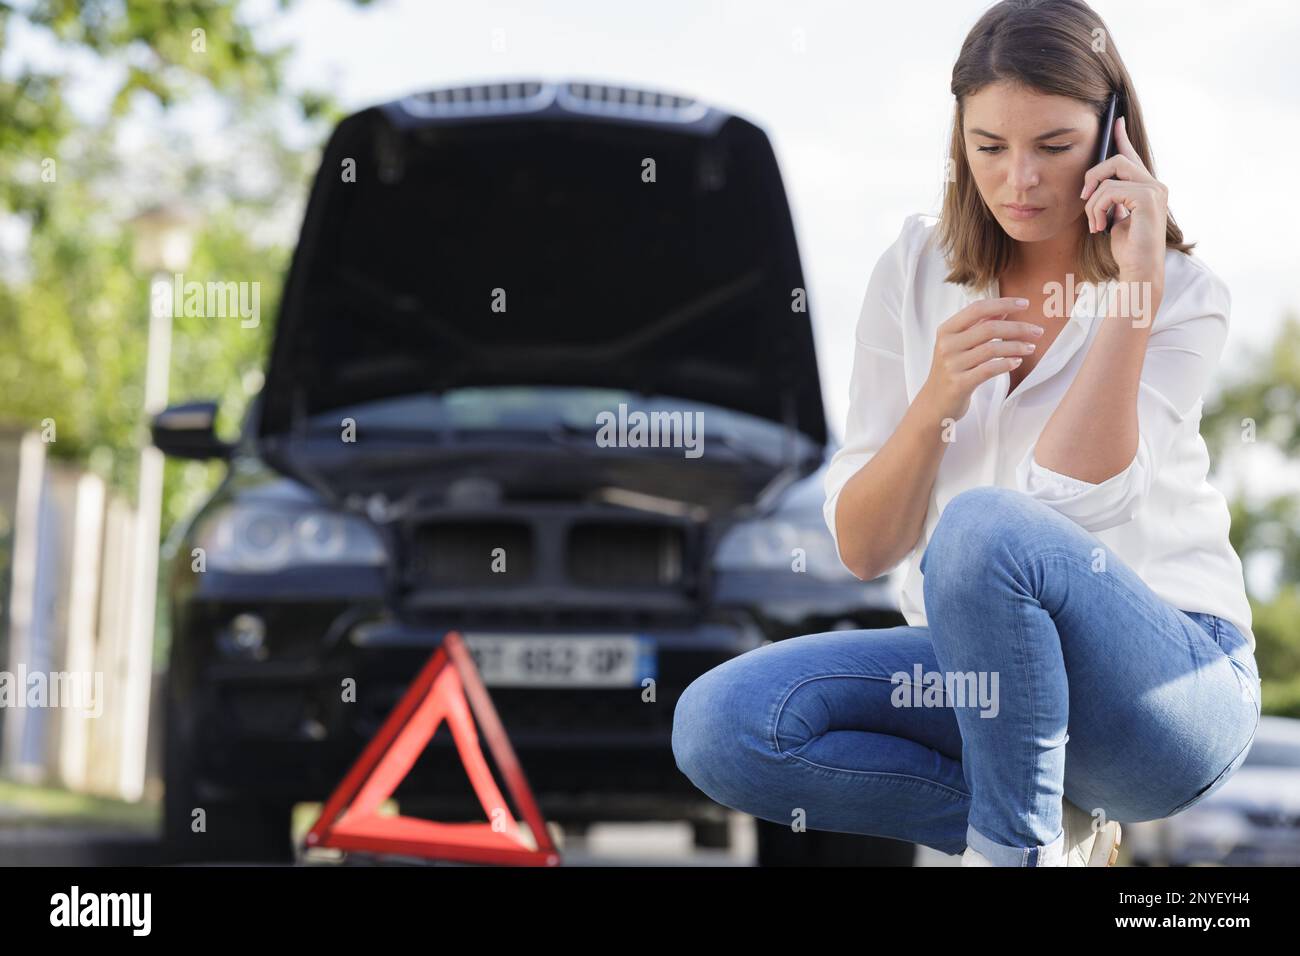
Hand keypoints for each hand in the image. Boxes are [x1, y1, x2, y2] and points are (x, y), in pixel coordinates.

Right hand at [921, 297, 1042, 420]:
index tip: (1025, 304)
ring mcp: (952, 365)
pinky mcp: (959, 383)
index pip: (977, 309)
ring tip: (1031, 348)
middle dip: (1017, 328)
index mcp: (946, 330)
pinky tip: (1017, 362)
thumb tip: (1004, 310)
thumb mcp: (959, 344)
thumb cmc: (951, 370)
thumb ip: (979, 326)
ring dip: (1016, 347)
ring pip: (992, 349)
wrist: (934, 403)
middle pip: (989, 328)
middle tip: (1037, 331)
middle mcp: (947, 345)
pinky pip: (989, 369)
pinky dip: (1006, 364)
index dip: (1003, 304)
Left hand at [1079, 115, 1168, 277]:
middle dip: (1092, 177)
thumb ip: (1111, 199)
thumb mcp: (1114, 218)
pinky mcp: (1147, 199)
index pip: (1131, 156)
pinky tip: (1100, 227)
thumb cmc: (1127, 249)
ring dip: (1093, 201)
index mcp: (1146, 187)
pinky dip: (1097, 209)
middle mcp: (1155, 185)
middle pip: (1116, 160)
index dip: (1121, 138)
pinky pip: (1109, 191)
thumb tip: (1095, 186)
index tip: (1115, 121)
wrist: (1139, 270)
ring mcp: (1154, 190)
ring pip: (1110, 175)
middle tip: (1084, 200)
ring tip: (1094, 223)